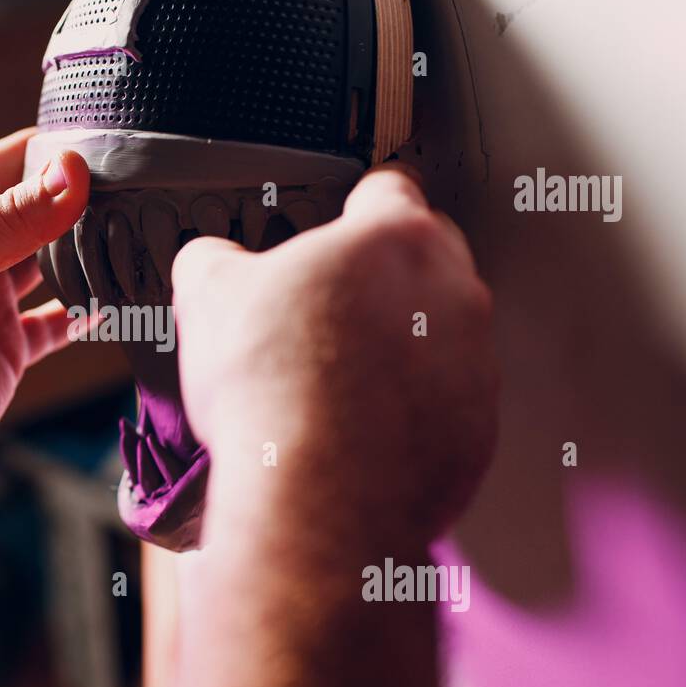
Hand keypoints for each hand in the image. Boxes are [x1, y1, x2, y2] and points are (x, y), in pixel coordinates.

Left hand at [0, 129, 89, 473]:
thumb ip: (16, 219)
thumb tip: (72, 173)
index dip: (36, 151)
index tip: (88, 136)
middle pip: (27, 215)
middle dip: (69, 201)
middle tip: (123, 184)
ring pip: (46, 267)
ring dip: (80, 254)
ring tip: (125, 232)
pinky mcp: (8, 350)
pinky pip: (55, 324)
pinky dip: (84, 313)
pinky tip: (111, 299)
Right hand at [129, 167, 496, 686]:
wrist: (313, 496)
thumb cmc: (272, 389)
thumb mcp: (208, 296)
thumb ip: (215, 260)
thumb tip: (211, 262)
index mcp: (395, 239)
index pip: (389, 190)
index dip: (357, 205)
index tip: (345, 220)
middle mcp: (454, 295)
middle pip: (428, 262)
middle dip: (383, 280)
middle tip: (328, 313)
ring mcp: (476, 367)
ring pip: (442, 340)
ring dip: (400, 352)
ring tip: (337, 385)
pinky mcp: (477, 434)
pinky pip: (447, 409)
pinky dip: (412, 416)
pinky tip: (358, 435)